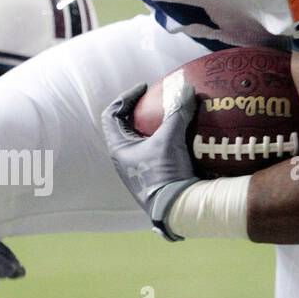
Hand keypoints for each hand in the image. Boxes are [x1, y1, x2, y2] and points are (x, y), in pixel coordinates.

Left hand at [101, 74, 199, 232]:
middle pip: (128, 125)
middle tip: (160, 99)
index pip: (111, 114)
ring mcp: (139, 167)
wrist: (178, 209)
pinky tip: (186, 132)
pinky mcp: (155, 174)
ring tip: (174, 113)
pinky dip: (169, 137)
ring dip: (158, 124)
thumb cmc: (164, 174)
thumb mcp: (170, 140)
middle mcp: (125, 158)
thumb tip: (186, 89)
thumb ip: (177, 113)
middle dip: (143, 109)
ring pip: (145, 138)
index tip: (145, 88)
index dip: (126, 97)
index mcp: (118, 148)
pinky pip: (159, 149)